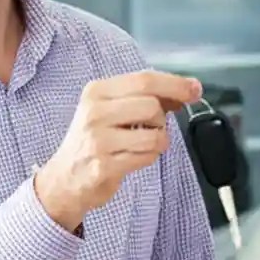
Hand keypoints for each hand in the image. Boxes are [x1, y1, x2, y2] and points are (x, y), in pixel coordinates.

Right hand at [34, 71, 202, 230]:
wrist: (64, 180)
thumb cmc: (94, 140)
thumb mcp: (111, 110)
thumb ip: (145, 96)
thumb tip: (187, 89)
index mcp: (97, 91)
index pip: (144, 79)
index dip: (175, 84)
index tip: (194, 89)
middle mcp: (94, 112)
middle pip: (152, 105)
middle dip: (162, 118)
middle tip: (151, 127)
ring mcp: (98, 140)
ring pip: (154, 134)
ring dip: (158, 141)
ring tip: (141, 144)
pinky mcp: (104, 166)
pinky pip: (147, 156)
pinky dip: (150, 157)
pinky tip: (134, 158)